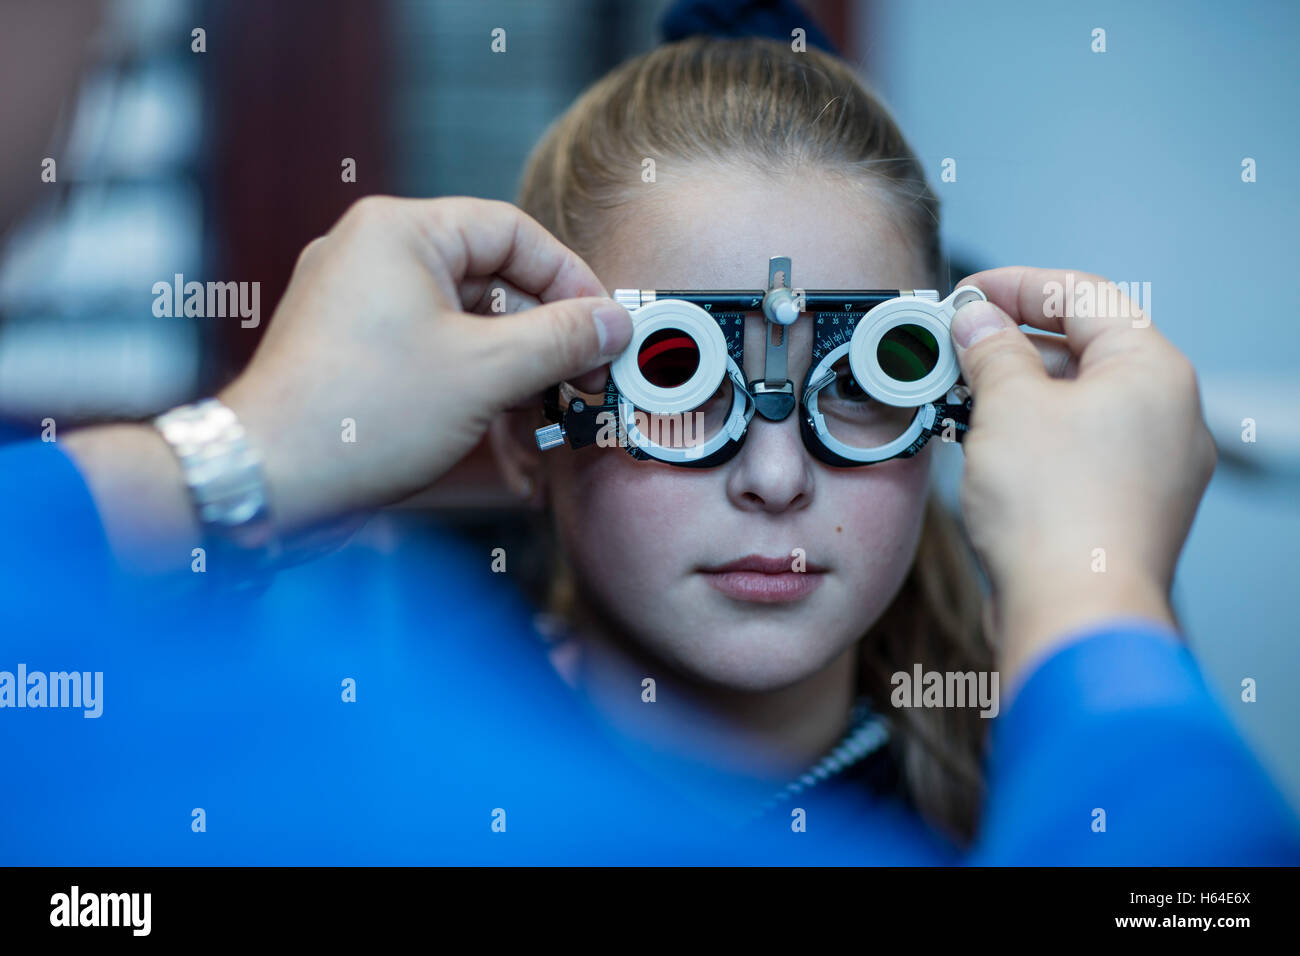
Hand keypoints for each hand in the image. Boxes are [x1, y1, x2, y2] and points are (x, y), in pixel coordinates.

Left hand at [219, 196, 632, 532]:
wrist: (267, 484)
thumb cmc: (359, 416)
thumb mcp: (486, 372)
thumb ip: (561, 339)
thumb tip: (613, 322)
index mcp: (399, 232)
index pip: (512, 232)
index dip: (569, 279)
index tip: (603, 325)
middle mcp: (374, 257)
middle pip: (492, 282)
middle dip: (545, 340)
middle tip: (584, 380)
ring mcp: (360, 307)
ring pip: (467, 328)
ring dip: (515, 378)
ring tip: (548, 424)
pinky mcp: (356, 355)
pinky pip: (434, 358)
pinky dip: (474, 395)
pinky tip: (506, 449)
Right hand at [948, 267, 1216, 684]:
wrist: (1074, 615)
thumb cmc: (1056, 516)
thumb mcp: (1007, 407)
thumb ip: (990, 351)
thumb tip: (977, 321)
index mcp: (1152, 371)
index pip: (1083, 296)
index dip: (1016, 286)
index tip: (967, 295)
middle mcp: (1167, 414)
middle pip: (1084, 349)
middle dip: (1011, 342)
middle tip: (954, 345)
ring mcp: (1154, 465)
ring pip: (1078, 403)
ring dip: (1017, 392)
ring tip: (959, 395)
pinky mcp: (1129, 506)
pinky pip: (1079, 448)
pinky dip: (1032, 436)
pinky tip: (985, 444)